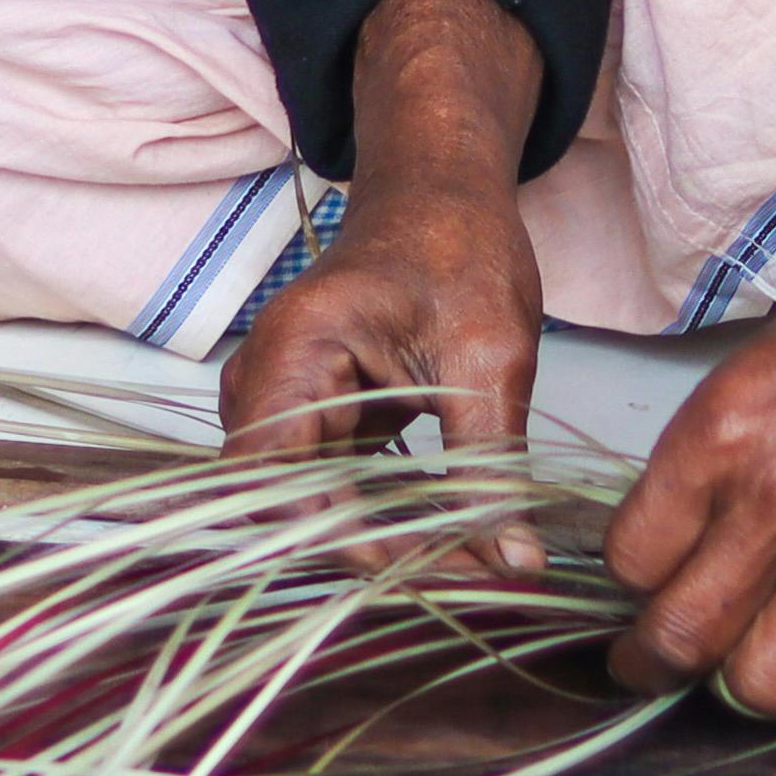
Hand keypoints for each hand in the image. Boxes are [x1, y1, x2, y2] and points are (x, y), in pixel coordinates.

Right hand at [221, 0, 557, 573]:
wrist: (441, 196)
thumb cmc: (458, 249)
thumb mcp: (490, 357)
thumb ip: (489, 466)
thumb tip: (514, 566)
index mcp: (292, 355)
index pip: (285, 488)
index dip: (354, 547)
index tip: (445, 571)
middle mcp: (261, 386)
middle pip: (287, 508)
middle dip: (373, 556)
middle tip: (467, 579)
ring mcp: (276, 405)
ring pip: (306, 508)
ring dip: (379, 544)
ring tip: (465, 563)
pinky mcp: (307, 421)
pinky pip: (327, 491)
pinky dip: (382, 520)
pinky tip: (447, 536)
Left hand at [604, 66, 775, 716]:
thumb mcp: (756, 361)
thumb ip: (707, 455)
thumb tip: (667, 535)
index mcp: (721, 430)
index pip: (630, 559)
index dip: (628, 581)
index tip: (639, 586)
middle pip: (681, 636)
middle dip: (654, 660)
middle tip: (654, 662)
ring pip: (760, 684)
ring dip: (744, 679)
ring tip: (748, 655)